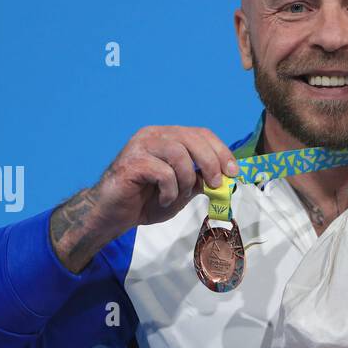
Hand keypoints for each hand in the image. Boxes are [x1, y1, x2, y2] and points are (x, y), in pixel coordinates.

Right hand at [50, 126, 239, 271]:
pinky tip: (162, 199)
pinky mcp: (131, 162)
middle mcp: (154, 135)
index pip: (201, 133)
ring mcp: (140, 146)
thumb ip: (200, 180)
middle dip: (211, 163)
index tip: (233, 172)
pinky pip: (163, 173)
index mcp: (167, 137)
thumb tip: (225, 178)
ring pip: (179, 154)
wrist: (114, 214)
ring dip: (186, 180)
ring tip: (178, 196)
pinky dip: (169, 190)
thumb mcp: (182, 190)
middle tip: (215, 185)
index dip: (220, 150)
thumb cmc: (147, 200)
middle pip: (192, 138)